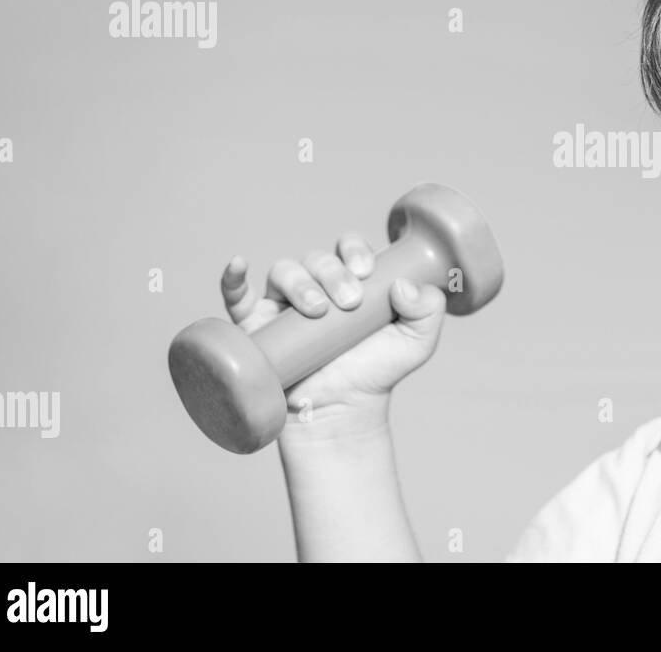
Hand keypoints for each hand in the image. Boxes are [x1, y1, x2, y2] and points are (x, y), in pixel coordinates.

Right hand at [219, 233, 447, 436]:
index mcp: (350, 280)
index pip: (348, 248)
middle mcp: (315, 286)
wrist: (344, 411)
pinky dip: (233, 277)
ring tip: (317, 311)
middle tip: (349, 302)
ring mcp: (283, 305)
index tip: (366, 271)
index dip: (354, 250)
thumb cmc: (377, 372)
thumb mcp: (417, 342)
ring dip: (300, 282)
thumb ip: (427, 310)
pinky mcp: (256, 327)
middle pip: (316, 259)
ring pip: (283, 272)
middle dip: (332, 273)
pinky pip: (235, 296)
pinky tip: (239, 264)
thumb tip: (403, 285)